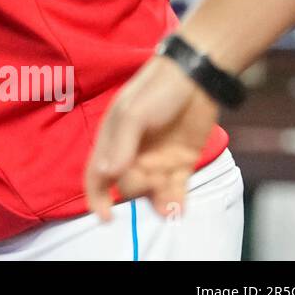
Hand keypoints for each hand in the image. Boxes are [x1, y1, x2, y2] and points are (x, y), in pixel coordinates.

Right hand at [84, 55, 219, 221]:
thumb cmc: (156, 89)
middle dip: (137, 190)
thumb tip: (108, 173)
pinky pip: (177, 190)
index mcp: (112, 141)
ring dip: (159, 202)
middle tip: (153, 180)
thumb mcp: (132, 112)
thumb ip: (121, 144)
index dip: (98, 198)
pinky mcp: (182, 163)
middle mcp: (132, 155)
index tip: (107, 218)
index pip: (98, 175)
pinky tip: (179, 208)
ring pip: (153, 192)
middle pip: (127, 186)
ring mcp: (158, 160)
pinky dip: (177, 202)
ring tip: (171, 204)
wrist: (196, 77)